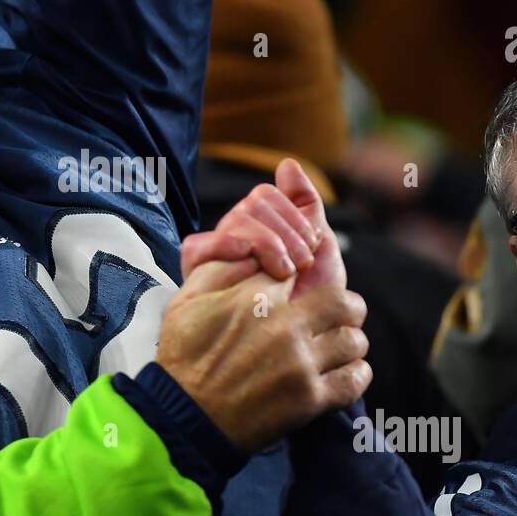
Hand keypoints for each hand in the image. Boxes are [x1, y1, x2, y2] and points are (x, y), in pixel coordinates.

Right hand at [156, 256, 369, 453]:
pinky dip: (355, 374)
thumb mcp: (185, 299)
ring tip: (337, 348)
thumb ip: (219, 266)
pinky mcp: (310, 399)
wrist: (183, 418)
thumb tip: (255, 253)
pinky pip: (355, 379)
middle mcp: (283, 327)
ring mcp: (300, 364)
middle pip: (344, 302)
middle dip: (345, 306)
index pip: (299, 272)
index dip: (301, 277)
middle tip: (337, 316)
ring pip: (354, 340)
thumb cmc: (182, 357)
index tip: (298, 290)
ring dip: (349, 342)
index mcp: (254, 298)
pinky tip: (341, 373)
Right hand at [181, 158, 344, 296]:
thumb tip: (287, 163)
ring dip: (267, 242)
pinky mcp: (198, 279)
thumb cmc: (310, 305)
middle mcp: (232, 239)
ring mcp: (214, 259)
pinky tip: (256, 266)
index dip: (292, 215)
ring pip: (232, 222)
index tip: (311, 245)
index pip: (264, 195)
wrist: (293, 352)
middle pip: (250, 205)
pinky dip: (228, 248)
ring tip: (287, 278)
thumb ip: (305, 207)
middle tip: (302, 265)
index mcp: (256, 230)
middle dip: (285, 231)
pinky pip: (198, 247)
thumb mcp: (318, 252)